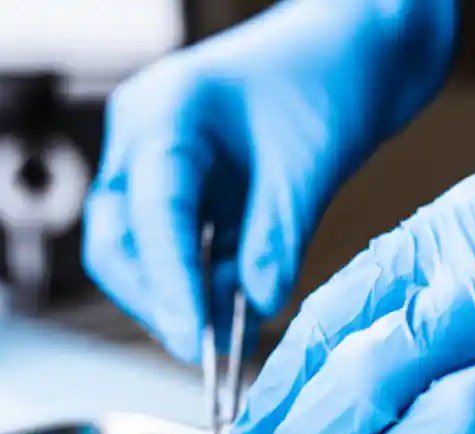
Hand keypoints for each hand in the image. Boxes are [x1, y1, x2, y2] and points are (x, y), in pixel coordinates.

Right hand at [83, 0, 456, 360]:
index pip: (149, 214)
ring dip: (176, 296)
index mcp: (165, 113)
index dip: (167, 285)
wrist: (357, 43)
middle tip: (204, 349)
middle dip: (155, 299)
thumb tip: (258, 303)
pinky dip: (198, 282)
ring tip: (228, 330)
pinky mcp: (180, 187)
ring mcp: (155, 162)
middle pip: (116, 241)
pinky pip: (171, 248)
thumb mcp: (312, 161)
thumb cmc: (333, 71)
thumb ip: (278, 235)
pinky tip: (233, 303)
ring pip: (135, 252)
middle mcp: (143, 137)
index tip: (194, 342)